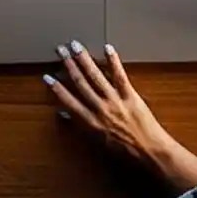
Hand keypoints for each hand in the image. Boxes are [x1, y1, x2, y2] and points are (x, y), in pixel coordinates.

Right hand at [46, 40, 196, 192]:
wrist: (149, 151)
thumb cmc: (125, 151)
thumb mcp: (98, 142)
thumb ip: (81, 125)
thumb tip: (64, 114)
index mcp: (91, 122)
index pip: (69, 101)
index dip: (57, 88)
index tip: (47, 77)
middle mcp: (100, 108)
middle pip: (80, 83)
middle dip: (69, 65)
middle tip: (60, 51)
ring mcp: (115, 100)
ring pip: (96, 76)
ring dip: (85, 60)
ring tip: (76, 46)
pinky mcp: (130, 95)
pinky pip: (120, 75)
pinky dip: (113, 61)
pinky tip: (107, 48)